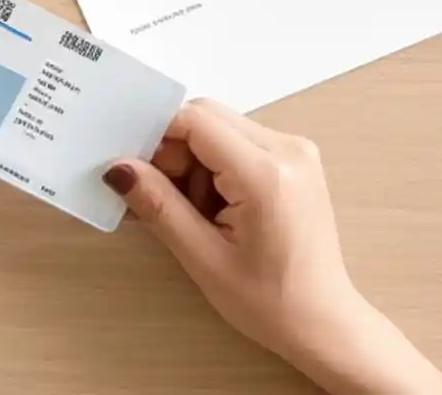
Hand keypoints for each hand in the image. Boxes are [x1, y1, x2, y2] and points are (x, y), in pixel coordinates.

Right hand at [103, 100, 441, 394]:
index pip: (195, 120)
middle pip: (207, 119)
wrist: (323, 322)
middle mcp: (287, 149)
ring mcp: (295, 152)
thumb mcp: (203, 258)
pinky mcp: (294, 161)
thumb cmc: (270, 302)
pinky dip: (214, 168)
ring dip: (193, 163)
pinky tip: (213, 209)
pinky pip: (238, 144)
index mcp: (267, 174)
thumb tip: (118, 169)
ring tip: (194, 214)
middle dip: (174, 152)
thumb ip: (159, 205)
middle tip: (160, 198)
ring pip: (219, 130)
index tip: (132, 168)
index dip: (156, 136)